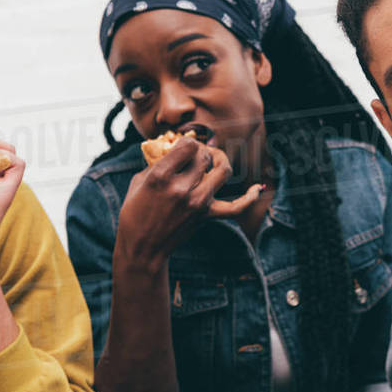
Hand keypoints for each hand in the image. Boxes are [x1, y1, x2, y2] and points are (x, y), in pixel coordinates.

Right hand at [116, 137, 260, 269]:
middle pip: (205, 156)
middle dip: (200, 150)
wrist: (143, 248)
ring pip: (223, 170)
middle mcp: (181, 189)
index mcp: (161, 177)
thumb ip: (158, 162)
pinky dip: (250, 197)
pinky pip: (236, 207)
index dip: (187, 142)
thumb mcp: (139, 182)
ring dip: (220, 160)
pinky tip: (257, 188)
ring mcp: (197, 203)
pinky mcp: (207, 216)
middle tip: (193, 155)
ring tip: (213, 160)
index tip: (182, 147)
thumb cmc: (135, 213)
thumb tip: (175, 148)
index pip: (187, 145)